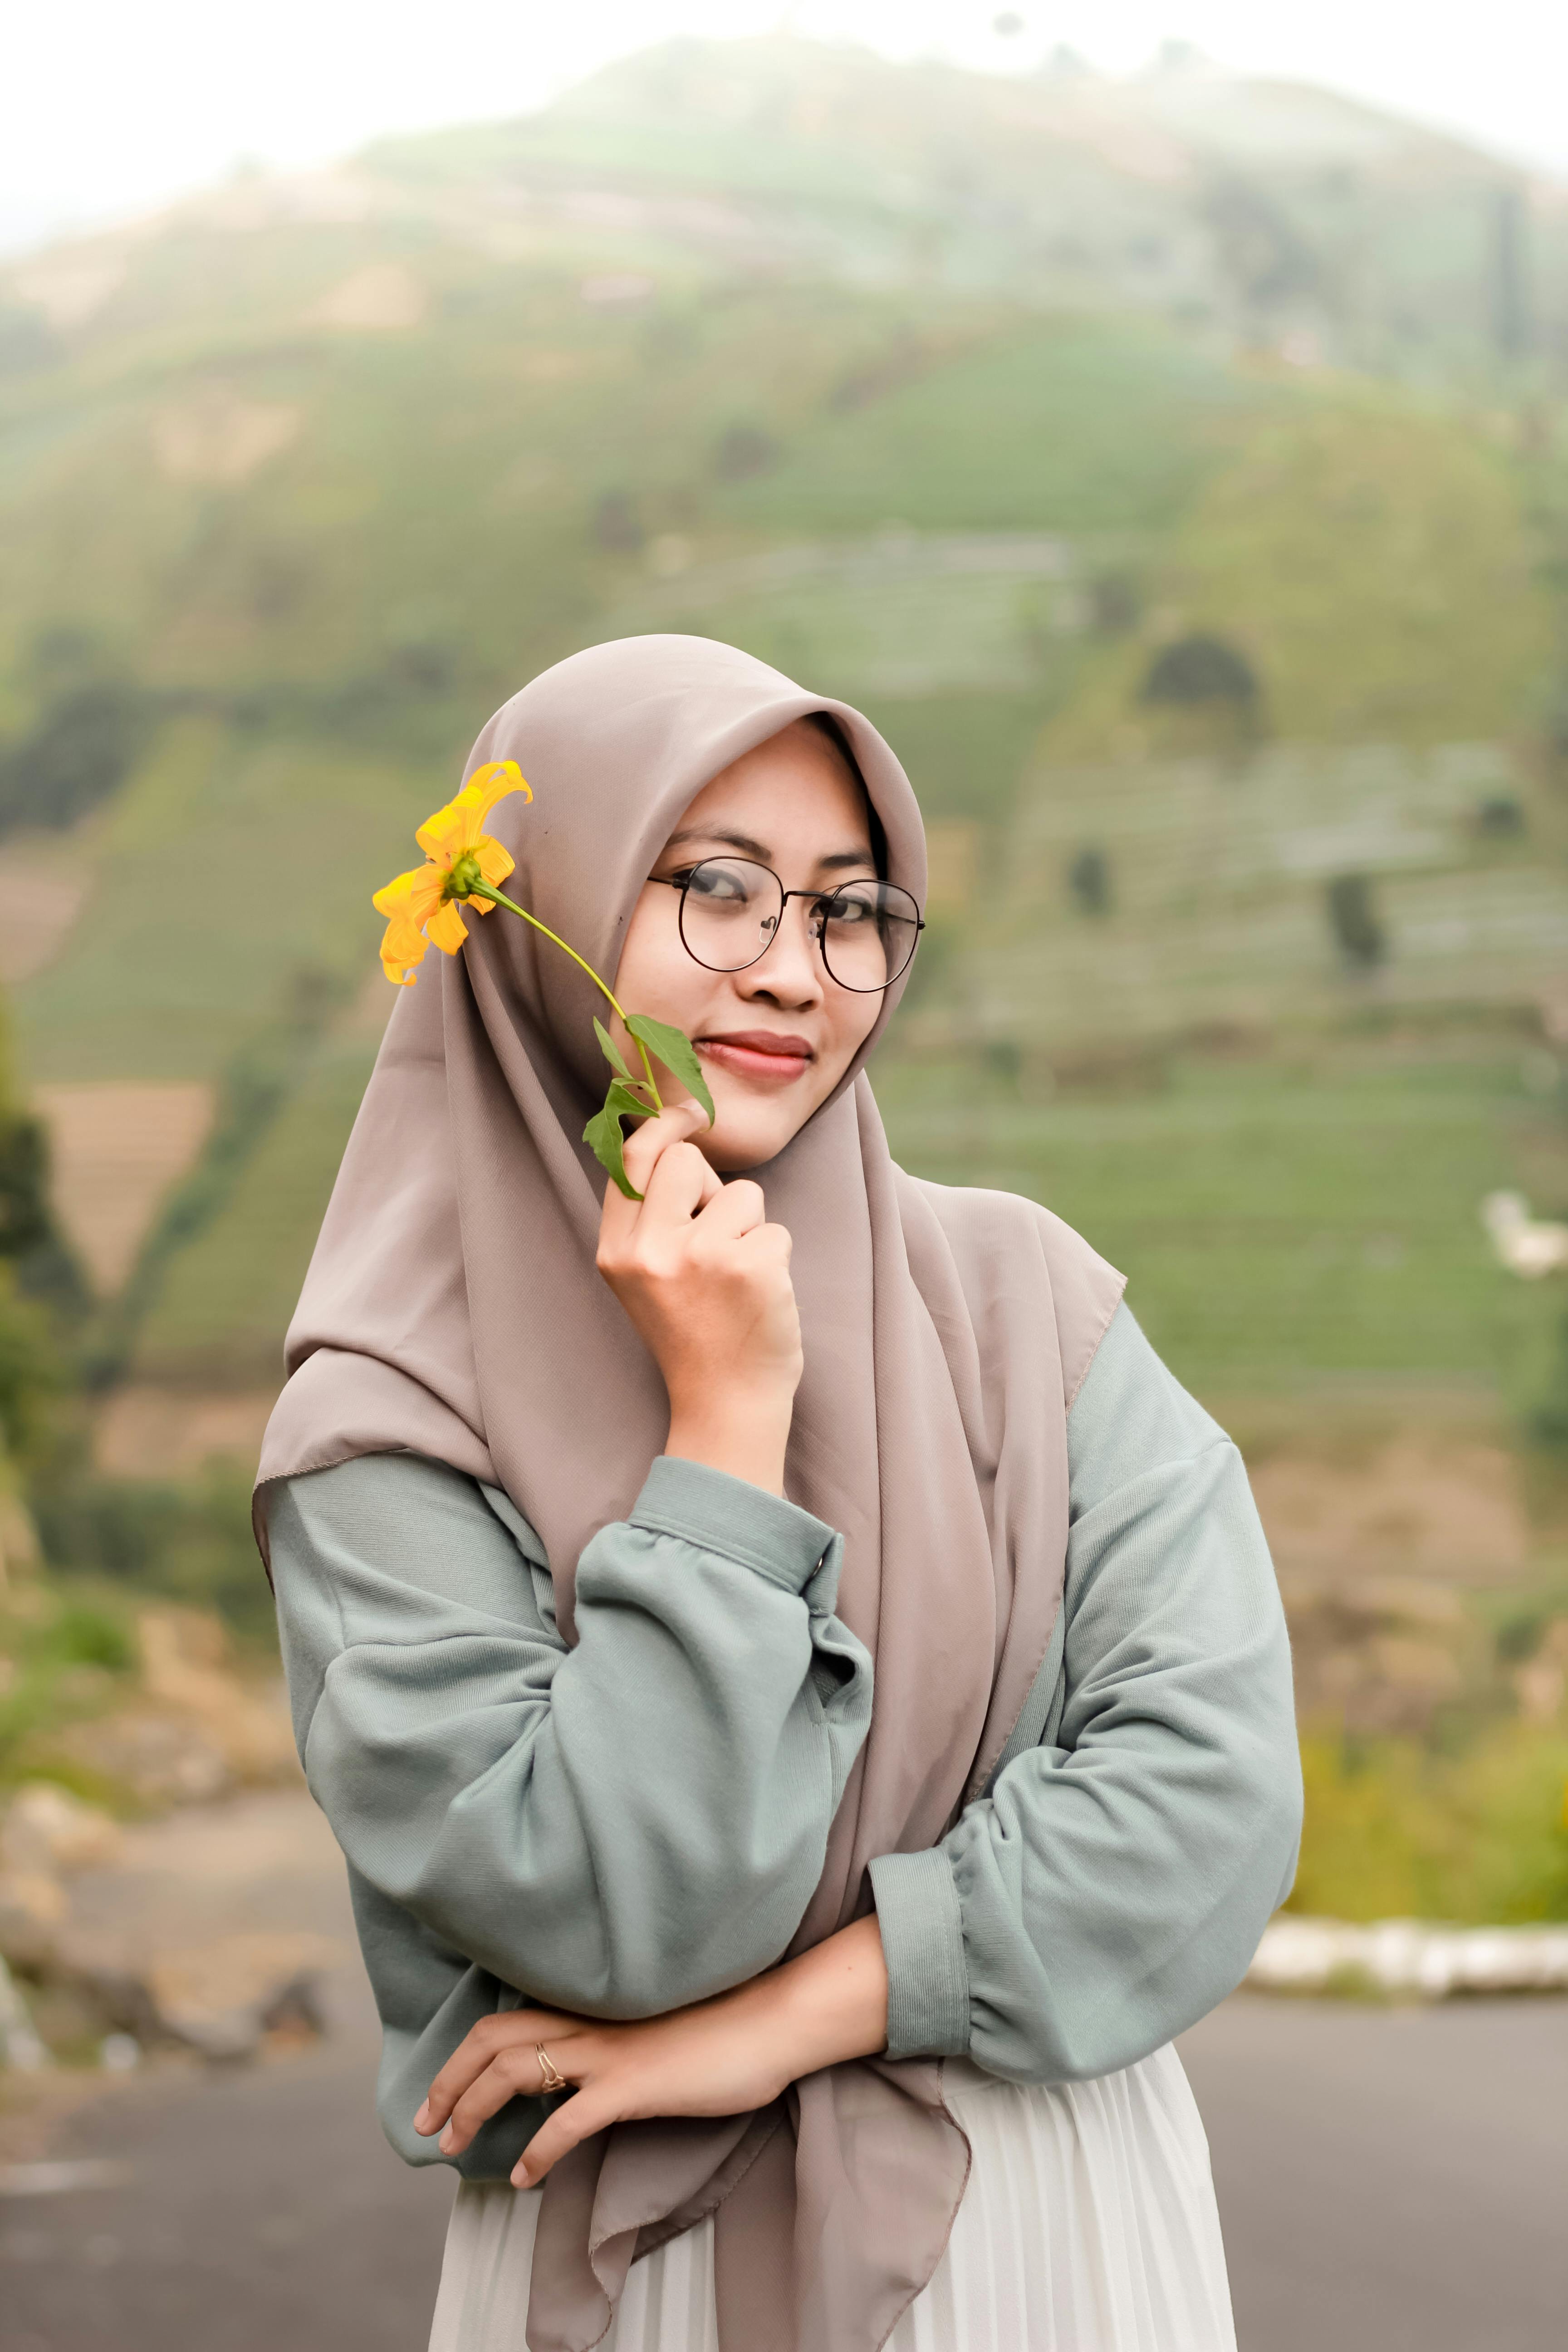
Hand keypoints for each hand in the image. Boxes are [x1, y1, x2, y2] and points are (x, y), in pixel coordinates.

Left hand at [416, 1917, 888, 2187]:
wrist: (772, 2022)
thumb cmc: (723, 2028)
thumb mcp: (652, 2031)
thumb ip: (612, 2044)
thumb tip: (579, 2072)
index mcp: (593, 2006)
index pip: (507, 2019)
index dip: (463, 2054)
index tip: (439, 2089)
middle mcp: (590, 2021)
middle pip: (494, 2039)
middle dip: (449, 2080)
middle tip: (426, 2121)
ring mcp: (608, 2051)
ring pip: (515, 2069)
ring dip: (473, 2110)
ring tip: (454, 2146)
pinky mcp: (632, 2084)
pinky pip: (566, 2120)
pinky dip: (536, 2150)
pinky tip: (523, 2176)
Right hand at [596, 1104, 802, 1492]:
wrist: (725, 1401)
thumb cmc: (693, 1331)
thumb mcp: (645, 1275)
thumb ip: (648, 1215)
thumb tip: (671, 1135)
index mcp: (616, 1250)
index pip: (630, 1158)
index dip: (663, 1125)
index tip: (690, 1110)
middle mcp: (650, 1251)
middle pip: (687, 1159)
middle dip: (713, 1186)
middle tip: (718, 1234)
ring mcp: (700, 1257)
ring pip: (742, 1193)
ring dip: (751, 1228)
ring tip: (737, 1278)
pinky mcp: (750, 1266)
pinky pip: (776, 1229)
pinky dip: (776, 1258)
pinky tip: (759, 1297)